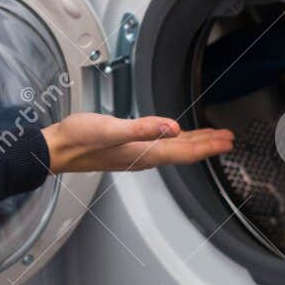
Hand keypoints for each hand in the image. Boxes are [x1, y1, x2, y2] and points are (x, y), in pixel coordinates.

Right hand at [41, 113, 234, 173]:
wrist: (57, 149)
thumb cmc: (79, 139)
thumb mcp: (111, 129)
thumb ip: (143, 128)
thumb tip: (173, 127)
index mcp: (145, 152)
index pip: (185, 151)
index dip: (208, 146)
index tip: (227, 141)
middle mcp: (144, 157)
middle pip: (183, 153)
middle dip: (207, 146)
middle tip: (228, 140)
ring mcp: (136, 154)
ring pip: (173, 150)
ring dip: (194, 145)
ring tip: (210, 139)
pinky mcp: (127, 149)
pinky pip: (160, 147)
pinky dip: (175, 141)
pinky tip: (173, 135)